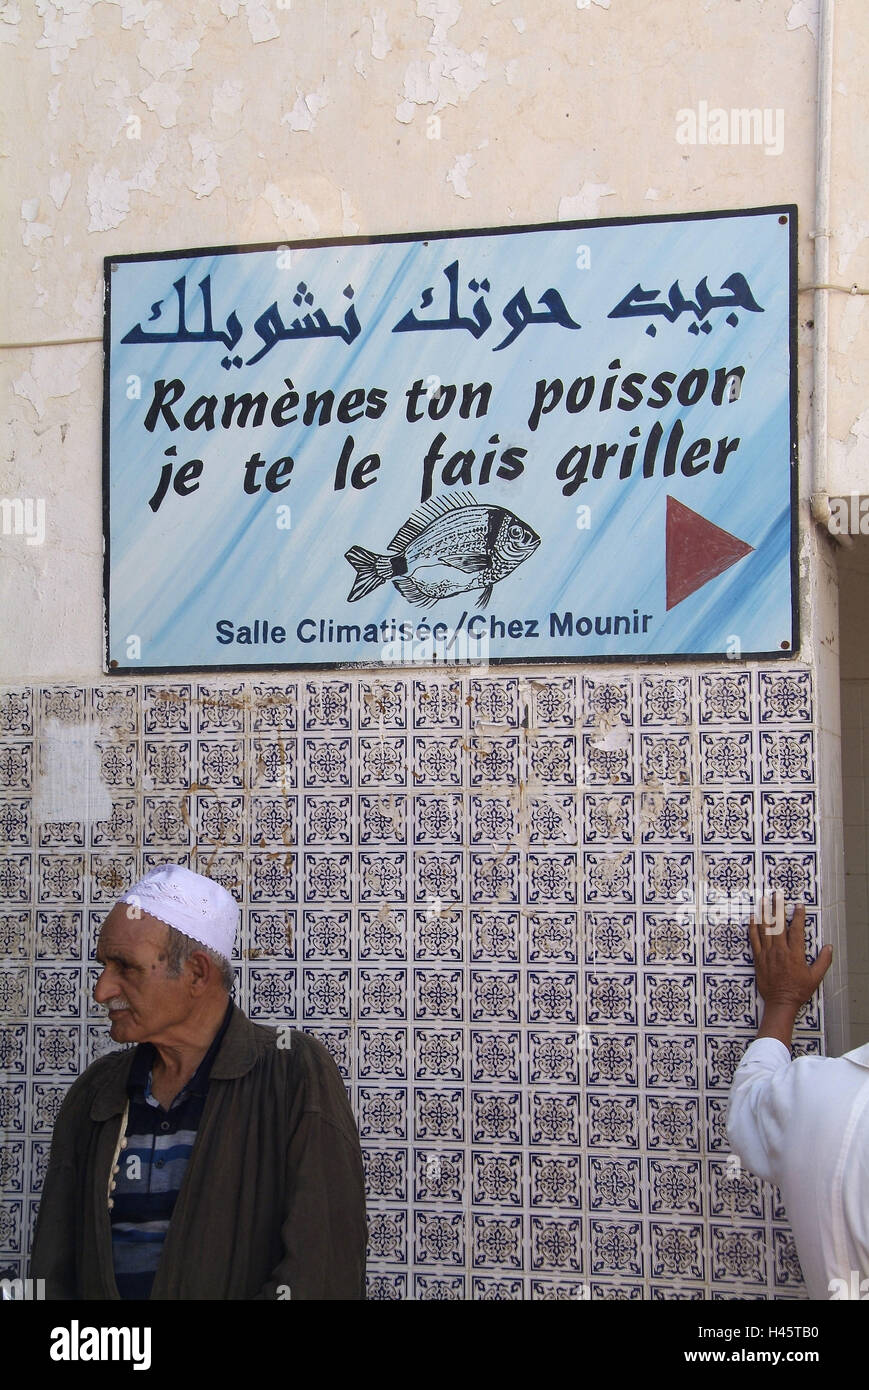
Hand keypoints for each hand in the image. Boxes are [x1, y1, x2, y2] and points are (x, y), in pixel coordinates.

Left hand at [748, 893, 832, 1044]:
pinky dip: (752, 928)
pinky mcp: (758, 959)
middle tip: (777, 895)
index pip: (796, 930)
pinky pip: (754, 940)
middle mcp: (780, 951)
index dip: (798, 916)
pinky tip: (752, 918)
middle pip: (778, 925)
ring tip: (763, 900)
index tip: (798, 905)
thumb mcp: (815, 977)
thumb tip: (829, 947)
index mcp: (795, 954)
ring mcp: (768, 954)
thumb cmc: (799, 990)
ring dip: (764, 914)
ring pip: (765, 930)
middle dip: (778, 908)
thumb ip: (823, 961)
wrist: (780, 1002)